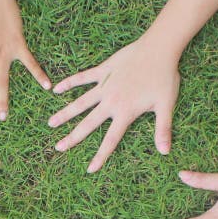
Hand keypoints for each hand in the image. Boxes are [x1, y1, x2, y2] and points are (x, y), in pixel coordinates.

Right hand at [48, 34, 179, 172]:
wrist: (159, 48)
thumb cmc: (165, 77)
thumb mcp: (166, 105)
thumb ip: (163, 129)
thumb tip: (165, 152)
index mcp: (125, 112)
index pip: (110, 140)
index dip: (100, 156)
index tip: (90, 169)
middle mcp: (111, 101)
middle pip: (88, 124)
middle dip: (72, 137)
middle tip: (58, 147)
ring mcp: (105, 85)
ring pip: (80, 103)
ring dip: (65, 113)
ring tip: (51, 123)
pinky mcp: (103, 70)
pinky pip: (83, 78)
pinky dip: (70, 82)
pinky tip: (56, 89)